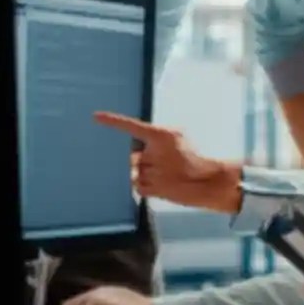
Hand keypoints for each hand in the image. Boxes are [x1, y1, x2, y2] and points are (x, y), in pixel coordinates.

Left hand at [95, 111, 241, 212]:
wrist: (208, 181)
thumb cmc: (194, 157)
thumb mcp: (178, 136)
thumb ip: (157, 138)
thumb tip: (140, 147)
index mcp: (161, 136)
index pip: (131, 126)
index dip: (112, 121)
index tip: (95, 116)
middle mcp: (153, 153)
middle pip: (135, 156)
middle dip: (143, 160)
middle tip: (163, 163)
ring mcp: (151, 172)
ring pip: (136, 172)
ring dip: (146, 174)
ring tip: (166, 175)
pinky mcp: (151, 188)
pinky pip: (138, 186)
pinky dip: (147, 185)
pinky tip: (162, 184)